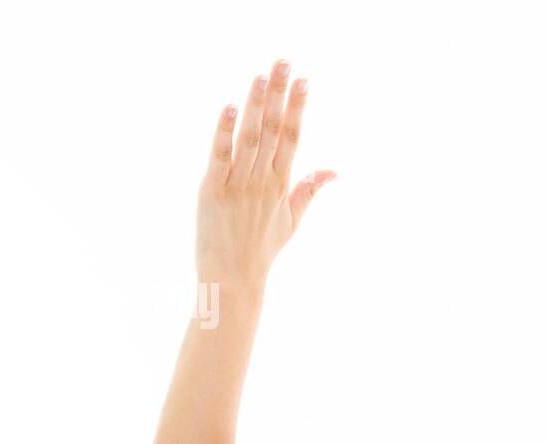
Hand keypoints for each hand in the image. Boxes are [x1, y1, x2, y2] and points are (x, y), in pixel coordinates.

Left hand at [196, 59, 334, 284]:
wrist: (235, 279)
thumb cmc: (262, 251)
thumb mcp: (292, 220)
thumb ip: (310, 190)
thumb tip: (333, 170)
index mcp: (282, 184)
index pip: (293, 137)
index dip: (298, 107)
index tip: (304, 80)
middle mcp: (262, 181)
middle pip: (274, 130)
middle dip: (279, 94)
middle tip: (283, 62)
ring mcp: (238, 185)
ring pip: (250, 138)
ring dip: (256, 105)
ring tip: (261, 75)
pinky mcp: (212, 191)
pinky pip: (220, 156)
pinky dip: (224, 132)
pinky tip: (230, 108)